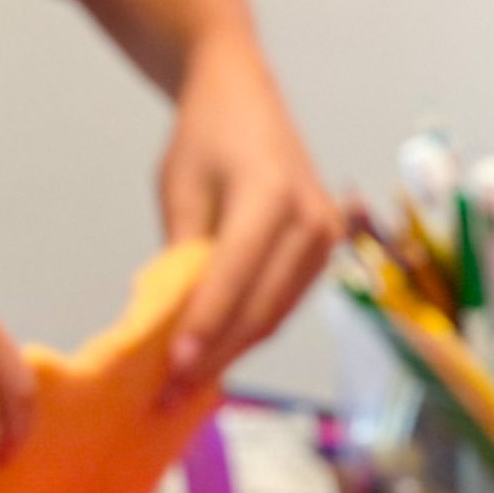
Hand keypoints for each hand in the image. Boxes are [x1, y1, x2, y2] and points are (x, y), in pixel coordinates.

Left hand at [158, 37, 339, 394]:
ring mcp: (326, 235)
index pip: (234, 279)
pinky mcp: (324, 249)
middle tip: (167, 397)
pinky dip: (247, 335)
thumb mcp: (179, 192)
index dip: (203, 330)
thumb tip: (170, 328)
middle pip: (260, 309)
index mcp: (271, 195)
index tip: (172, 371)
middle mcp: (311, 218)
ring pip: (274, 316)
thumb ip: (181, 258)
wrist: (242, 95)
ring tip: (184, 389)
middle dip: (213, 357)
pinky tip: (212, 358)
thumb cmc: (203, 139)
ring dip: (230, 355)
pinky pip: (282, 305)